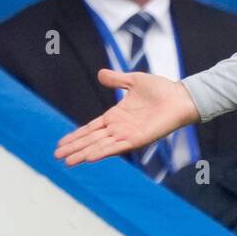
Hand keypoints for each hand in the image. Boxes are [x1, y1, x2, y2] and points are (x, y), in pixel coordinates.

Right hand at [54, 69, 199, 165]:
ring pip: (100, 146)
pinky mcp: (138, 139)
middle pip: (91, 139)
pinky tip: (89, 157)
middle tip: (56, 156)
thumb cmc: (161, 89)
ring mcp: (127, 135)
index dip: (75, 136)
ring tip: (67, 161)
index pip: (91, 128)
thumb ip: (117, 79)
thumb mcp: (134, 80)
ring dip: (84, 153)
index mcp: (116, 116)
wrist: (181, 96)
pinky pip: (117, 147)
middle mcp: (119, 128)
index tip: (60, 143)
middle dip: (74, 148)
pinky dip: (103, 152)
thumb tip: (100, 74)